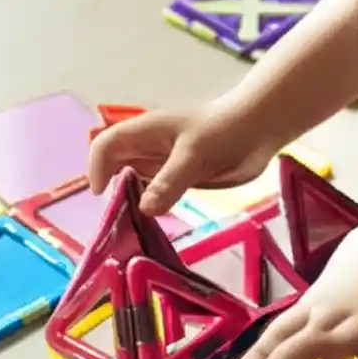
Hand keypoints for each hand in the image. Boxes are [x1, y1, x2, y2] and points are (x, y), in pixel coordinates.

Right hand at [88, 99, 281, 215]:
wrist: (260, 129)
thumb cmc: (225, 131)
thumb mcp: (195, 156)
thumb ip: (169, 182)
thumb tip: (144, 209)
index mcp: (146, 131)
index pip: (107, 145)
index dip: (97, 167)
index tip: (102, 194)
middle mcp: (150, 148)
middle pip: (115, 167)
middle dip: (111, 190)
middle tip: (119, 222)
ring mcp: (165, 163)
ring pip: (135, 183)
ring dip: (131, 203)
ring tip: (133, 229)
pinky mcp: (181, 178)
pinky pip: (157, 194)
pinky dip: (152, 207)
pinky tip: (155, 224)